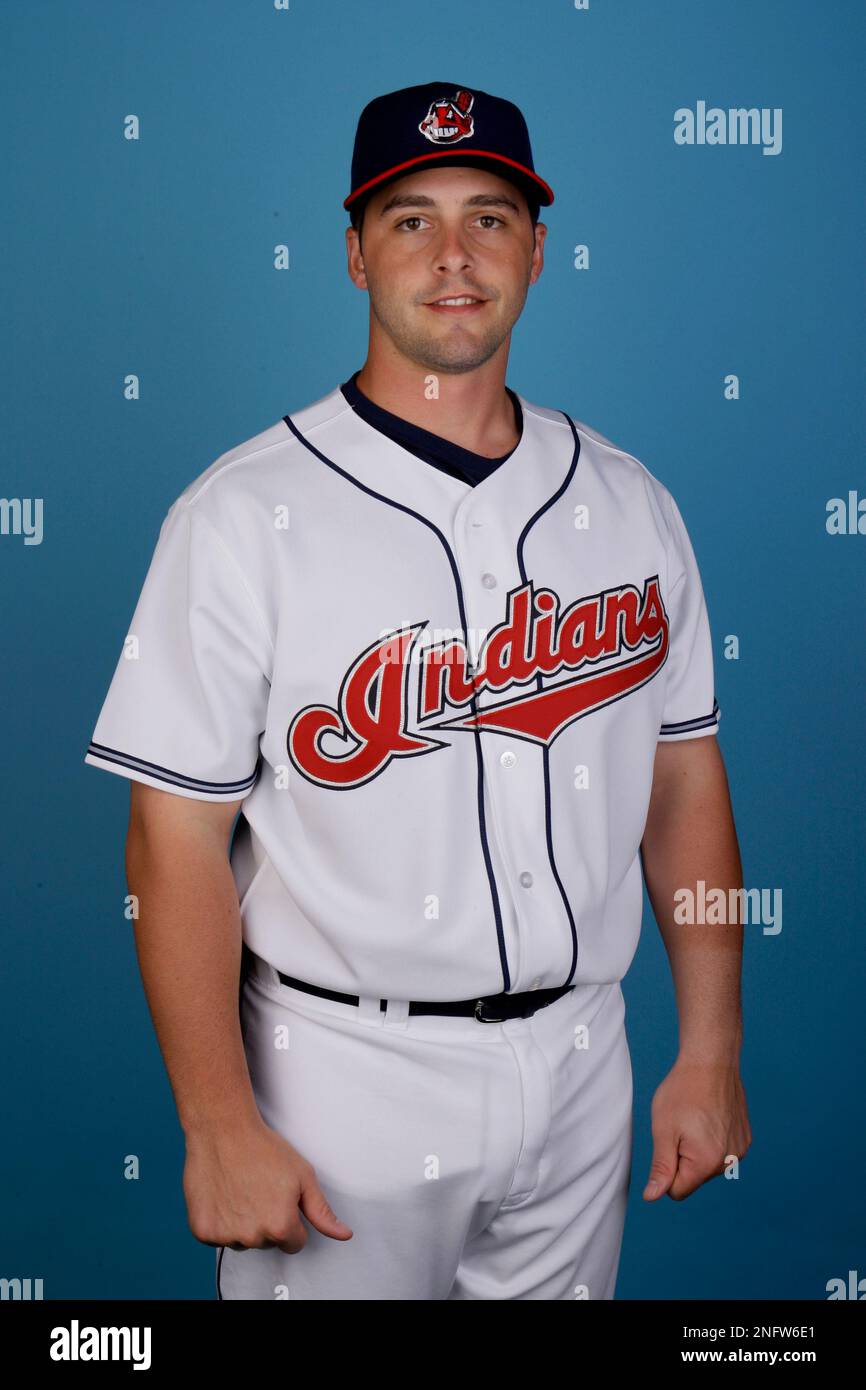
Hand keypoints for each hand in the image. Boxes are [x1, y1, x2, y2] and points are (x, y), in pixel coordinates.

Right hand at [183, 1117, 353, 1252]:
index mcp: (281, 1226)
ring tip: (240, 1189)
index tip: (280, 1199)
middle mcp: (253, 1237)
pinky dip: (219, 1221)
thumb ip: (322, 1212)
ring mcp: (226, 1235)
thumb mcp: (303, 1176)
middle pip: (267, 1242)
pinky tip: (223, 1194)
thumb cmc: (263, 1149)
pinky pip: (216, 1237)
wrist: (224, 1131)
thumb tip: (344, 1235)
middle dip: (266, 1221)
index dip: (290, 1219)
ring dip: (242, 1223)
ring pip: (242, 1241)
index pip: (294, 1243)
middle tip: (259, 1189)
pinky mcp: (202, 1231)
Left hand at [643, 1056, 751, 1201]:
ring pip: (707, 1165)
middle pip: (693, 1178)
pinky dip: (712, 1140)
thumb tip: (651, 1197)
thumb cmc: (683, 1092)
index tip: (667, 1142)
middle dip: (682, 1158)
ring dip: (697, 1149)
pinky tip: (709, 1116)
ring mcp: (740, 1150)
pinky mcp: (745, 1139)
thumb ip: (661, 1167)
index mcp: (706, 1163)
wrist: (711, 1061)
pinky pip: (721, 1152)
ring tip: (696, 1118)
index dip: (666, 1170)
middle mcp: (728, 1162)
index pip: (677, 1191)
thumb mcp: (663, 1130)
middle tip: (681, 1126)